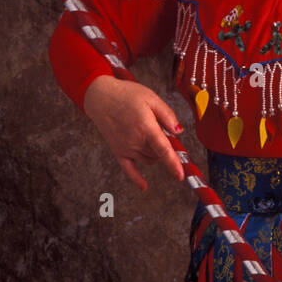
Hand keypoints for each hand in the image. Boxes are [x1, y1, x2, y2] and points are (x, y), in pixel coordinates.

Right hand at [82, 75, 185, 190]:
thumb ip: (167, 115)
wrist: (100, 97)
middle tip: (164, 130)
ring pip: (149, 159)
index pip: (164, 150)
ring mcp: (126, 148)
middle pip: (159, 154)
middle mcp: (135, 141)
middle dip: (166, 147)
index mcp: (146, 128)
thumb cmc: (126, 95)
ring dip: (156, 155)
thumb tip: (178, 131)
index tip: (180, 175)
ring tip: (152, 137)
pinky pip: (129, 169)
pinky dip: (137, 178)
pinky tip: (144, 186)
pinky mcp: (117, 151)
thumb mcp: (152, 98)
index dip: (174, 164)